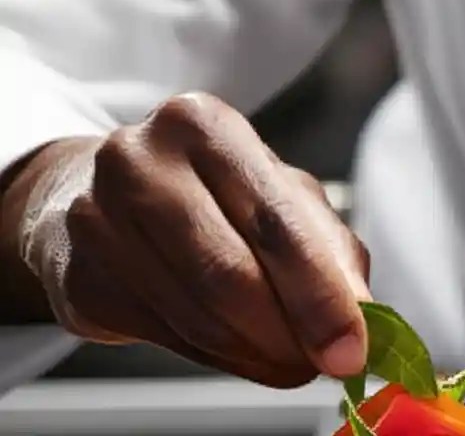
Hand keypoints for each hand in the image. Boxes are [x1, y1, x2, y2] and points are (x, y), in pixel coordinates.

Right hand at [1, 93, 371, 387]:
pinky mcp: (78, 280)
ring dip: (256, 353)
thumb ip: (329, 250)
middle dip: (289, 333)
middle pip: (230, 274)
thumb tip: (362, 316)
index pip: (274, 221)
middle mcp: (139, 162)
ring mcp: (95, 221)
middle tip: (323, 364)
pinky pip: (164, 339)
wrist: (104, 195)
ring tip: (289, 359)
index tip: (351, 347)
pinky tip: (239, 349)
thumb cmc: (212, 192)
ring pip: (198, 318)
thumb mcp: (281, 196)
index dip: (319, 294)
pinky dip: (217, 358)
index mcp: (202, 124)